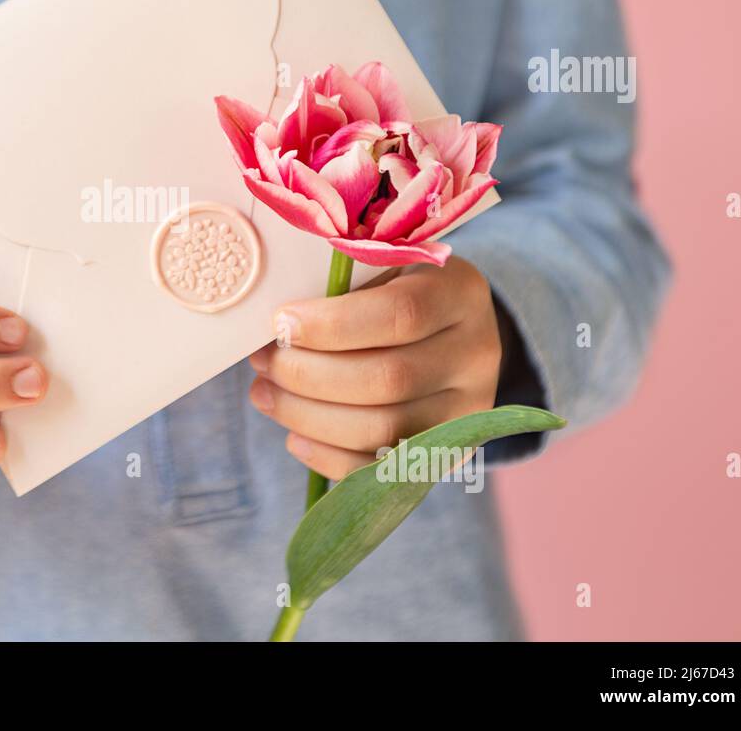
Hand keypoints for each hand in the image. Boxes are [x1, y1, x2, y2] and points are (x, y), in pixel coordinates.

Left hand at [248, 256, 501, 479]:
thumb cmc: (394, 293)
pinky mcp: (446, 456)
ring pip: (383, 430)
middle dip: (309, 375)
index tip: (281, 325)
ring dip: (308, 416)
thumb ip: (339, 287)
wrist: (450, 337)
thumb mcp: (380, 269)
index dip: (333, 325)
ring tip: (266, 394)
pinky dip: (328, 457)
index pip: (402, 314)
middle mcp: (476, 355)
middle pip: (389, 379)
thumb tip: (274, 329)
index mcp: (459, 293)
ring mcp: (467, 412)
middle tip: (264, 362)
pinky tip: (294, 435)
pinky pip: (381, 471)